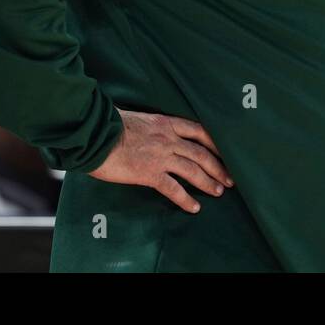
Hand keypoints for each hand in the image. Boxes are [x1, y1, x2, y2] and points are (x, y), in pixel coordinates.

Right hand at [89, 109, 234, 212]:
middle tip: (229, 179)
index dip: (215, 143)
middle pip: (201, 153)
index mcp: (165, 122)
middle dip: (218, 167)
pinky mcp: (150, 173)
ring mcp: (161, 156)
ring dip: (208, 182)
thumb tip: (150, 129)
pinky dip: (186, 199)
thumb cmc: (109, 124)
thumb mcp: (137, 116)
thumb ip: (150, 125)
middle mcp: (168, 139)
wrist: (95, 135)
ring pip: (193, 170)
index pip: (199, 131)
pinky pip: (174, 189)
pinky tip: (194, 207)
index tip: (224, 152)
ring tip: (218, 191)